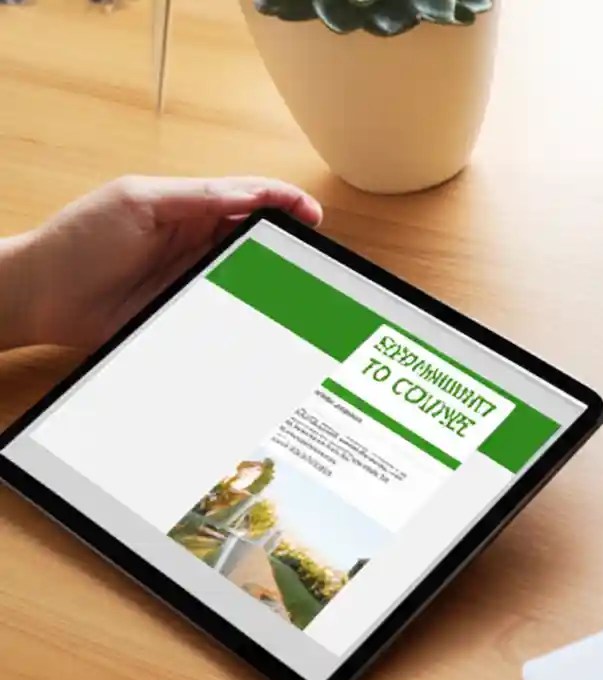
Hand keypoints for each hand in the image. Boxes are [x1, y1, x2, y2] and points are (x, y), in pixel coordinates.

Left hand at [0, 175, 321, 350]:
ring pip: (251, 273)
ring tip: (301, 285)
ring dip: (275, 277)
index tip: (312, 214)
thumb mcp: (137, 202)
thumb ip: (197, 197)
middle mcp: (198, 240)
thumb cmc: (77, 241)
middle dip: (290, 241)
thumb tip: (251, 194)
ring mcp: (196, 276)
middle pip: (259, 236)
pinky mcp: (189, 309)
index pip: (250, 195)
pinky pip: (231, 309)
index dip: (285, 201)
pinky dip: (252, 311)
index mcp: (189, 205)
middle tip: (315, 254)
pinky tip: (268, 315)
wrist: (40, 296)